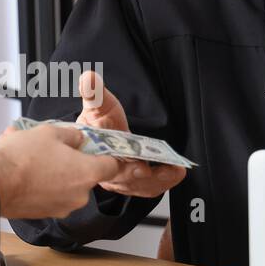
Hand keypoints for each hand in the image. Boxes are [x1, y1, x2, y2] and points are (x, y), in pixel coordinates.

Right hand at [0, 124, 124, 217]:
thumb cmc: (22, 158)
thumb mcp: (50, 132)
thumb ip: (72, 136)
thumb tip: (78, 139)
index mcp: (87, 173)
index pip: (112, 166)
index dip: (106, 155)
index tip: (98, 150)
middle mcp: (80, 195)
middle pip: (86, 176)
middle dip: (74, 163)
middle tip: (56, 150)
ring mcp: (63, 207)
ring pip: (68, 186)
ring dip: (58, 174)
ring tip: (37, 160)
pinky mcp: (47, 214)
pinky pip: (53, 196)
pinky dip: (46, 186)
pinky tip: (29, 173)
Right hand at [77, 71, 185, 198]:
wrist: (101, 139)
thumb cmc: (99, 124)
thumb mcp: (96, 107)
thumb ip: (94, 94)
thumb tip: (88, 77)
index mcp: (95, 157)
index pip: (106, 167)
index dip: (121, 169)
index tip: (138, 166)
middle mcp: (108, 173)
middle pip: (125, 180)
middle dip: (141, 176)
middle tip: (158, 170)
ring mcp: (123, 182)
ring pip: (141, 186)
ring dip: (159, 180)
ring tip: (175, 171)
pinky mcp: (137, 184)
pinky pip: (151, 187)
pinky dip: (164, 182)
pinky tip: (176, 172)